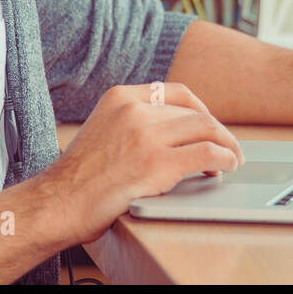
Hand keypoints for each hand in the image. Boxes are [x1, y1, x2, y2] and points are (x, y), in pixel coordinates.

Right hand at [39, 83, 244, 244]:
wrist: (59, 202)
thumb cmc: (78, 177)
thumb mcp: (101, 130)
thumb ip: (130, 122)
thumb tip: (171, 131)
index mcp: (119, 97)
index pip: (174, 91)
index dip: (200, 107)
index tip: (209, 123)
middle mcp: (134, 110)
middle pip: (193, 112)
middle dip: (217, 130)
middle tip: (229, 146)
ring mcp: (146, 135)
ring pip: (206, 128)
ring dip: (227, 144)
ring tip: (233, 158)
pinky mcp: (156, 163)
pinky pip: (206, 153)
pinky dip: (224, 158)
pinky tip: (226, 166)